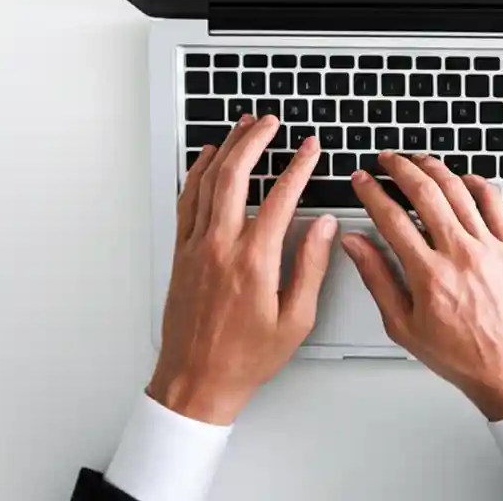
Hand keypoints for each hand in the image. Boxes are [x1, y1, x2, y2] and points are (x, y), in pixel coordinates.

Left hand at [148, 114, 336, 424]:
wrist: (196, 380)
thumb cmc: (247, 357)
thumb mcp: (295, 319)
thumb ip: (310, 267)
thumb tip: (322, 227)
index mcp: (253, 262)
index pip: (279, 198)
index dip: (298, 167)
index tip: (310, 148)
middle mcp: (220, 248)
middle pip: (234, 176)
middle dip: (254, 141)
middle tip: (270, 122)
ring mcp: (195, 248)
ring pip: (206, 182)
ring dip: (226, 148)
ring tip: (242, 126)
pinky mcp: (181, 254)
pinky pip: (186, 202)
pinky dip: (196, 173)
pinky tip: (205, 159)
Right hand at [341, 152, 502, 420]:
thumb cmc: (460, 355)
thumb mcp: (404, 326)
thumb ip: (378, 279)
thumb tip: (355, 244)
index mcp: (429, 274)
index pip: (392, 218)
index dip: (372, 192)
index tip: (362, 181)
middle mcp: (460, 254)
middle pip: (426, 193)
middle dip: (401, 168)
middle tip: (386, 159)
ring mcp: (490, 247)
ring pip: (459, 191)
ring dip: (435, 169)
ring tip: (418, 160)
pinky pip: (495, 204)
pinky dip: (478, 184)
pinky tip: (464, 178)